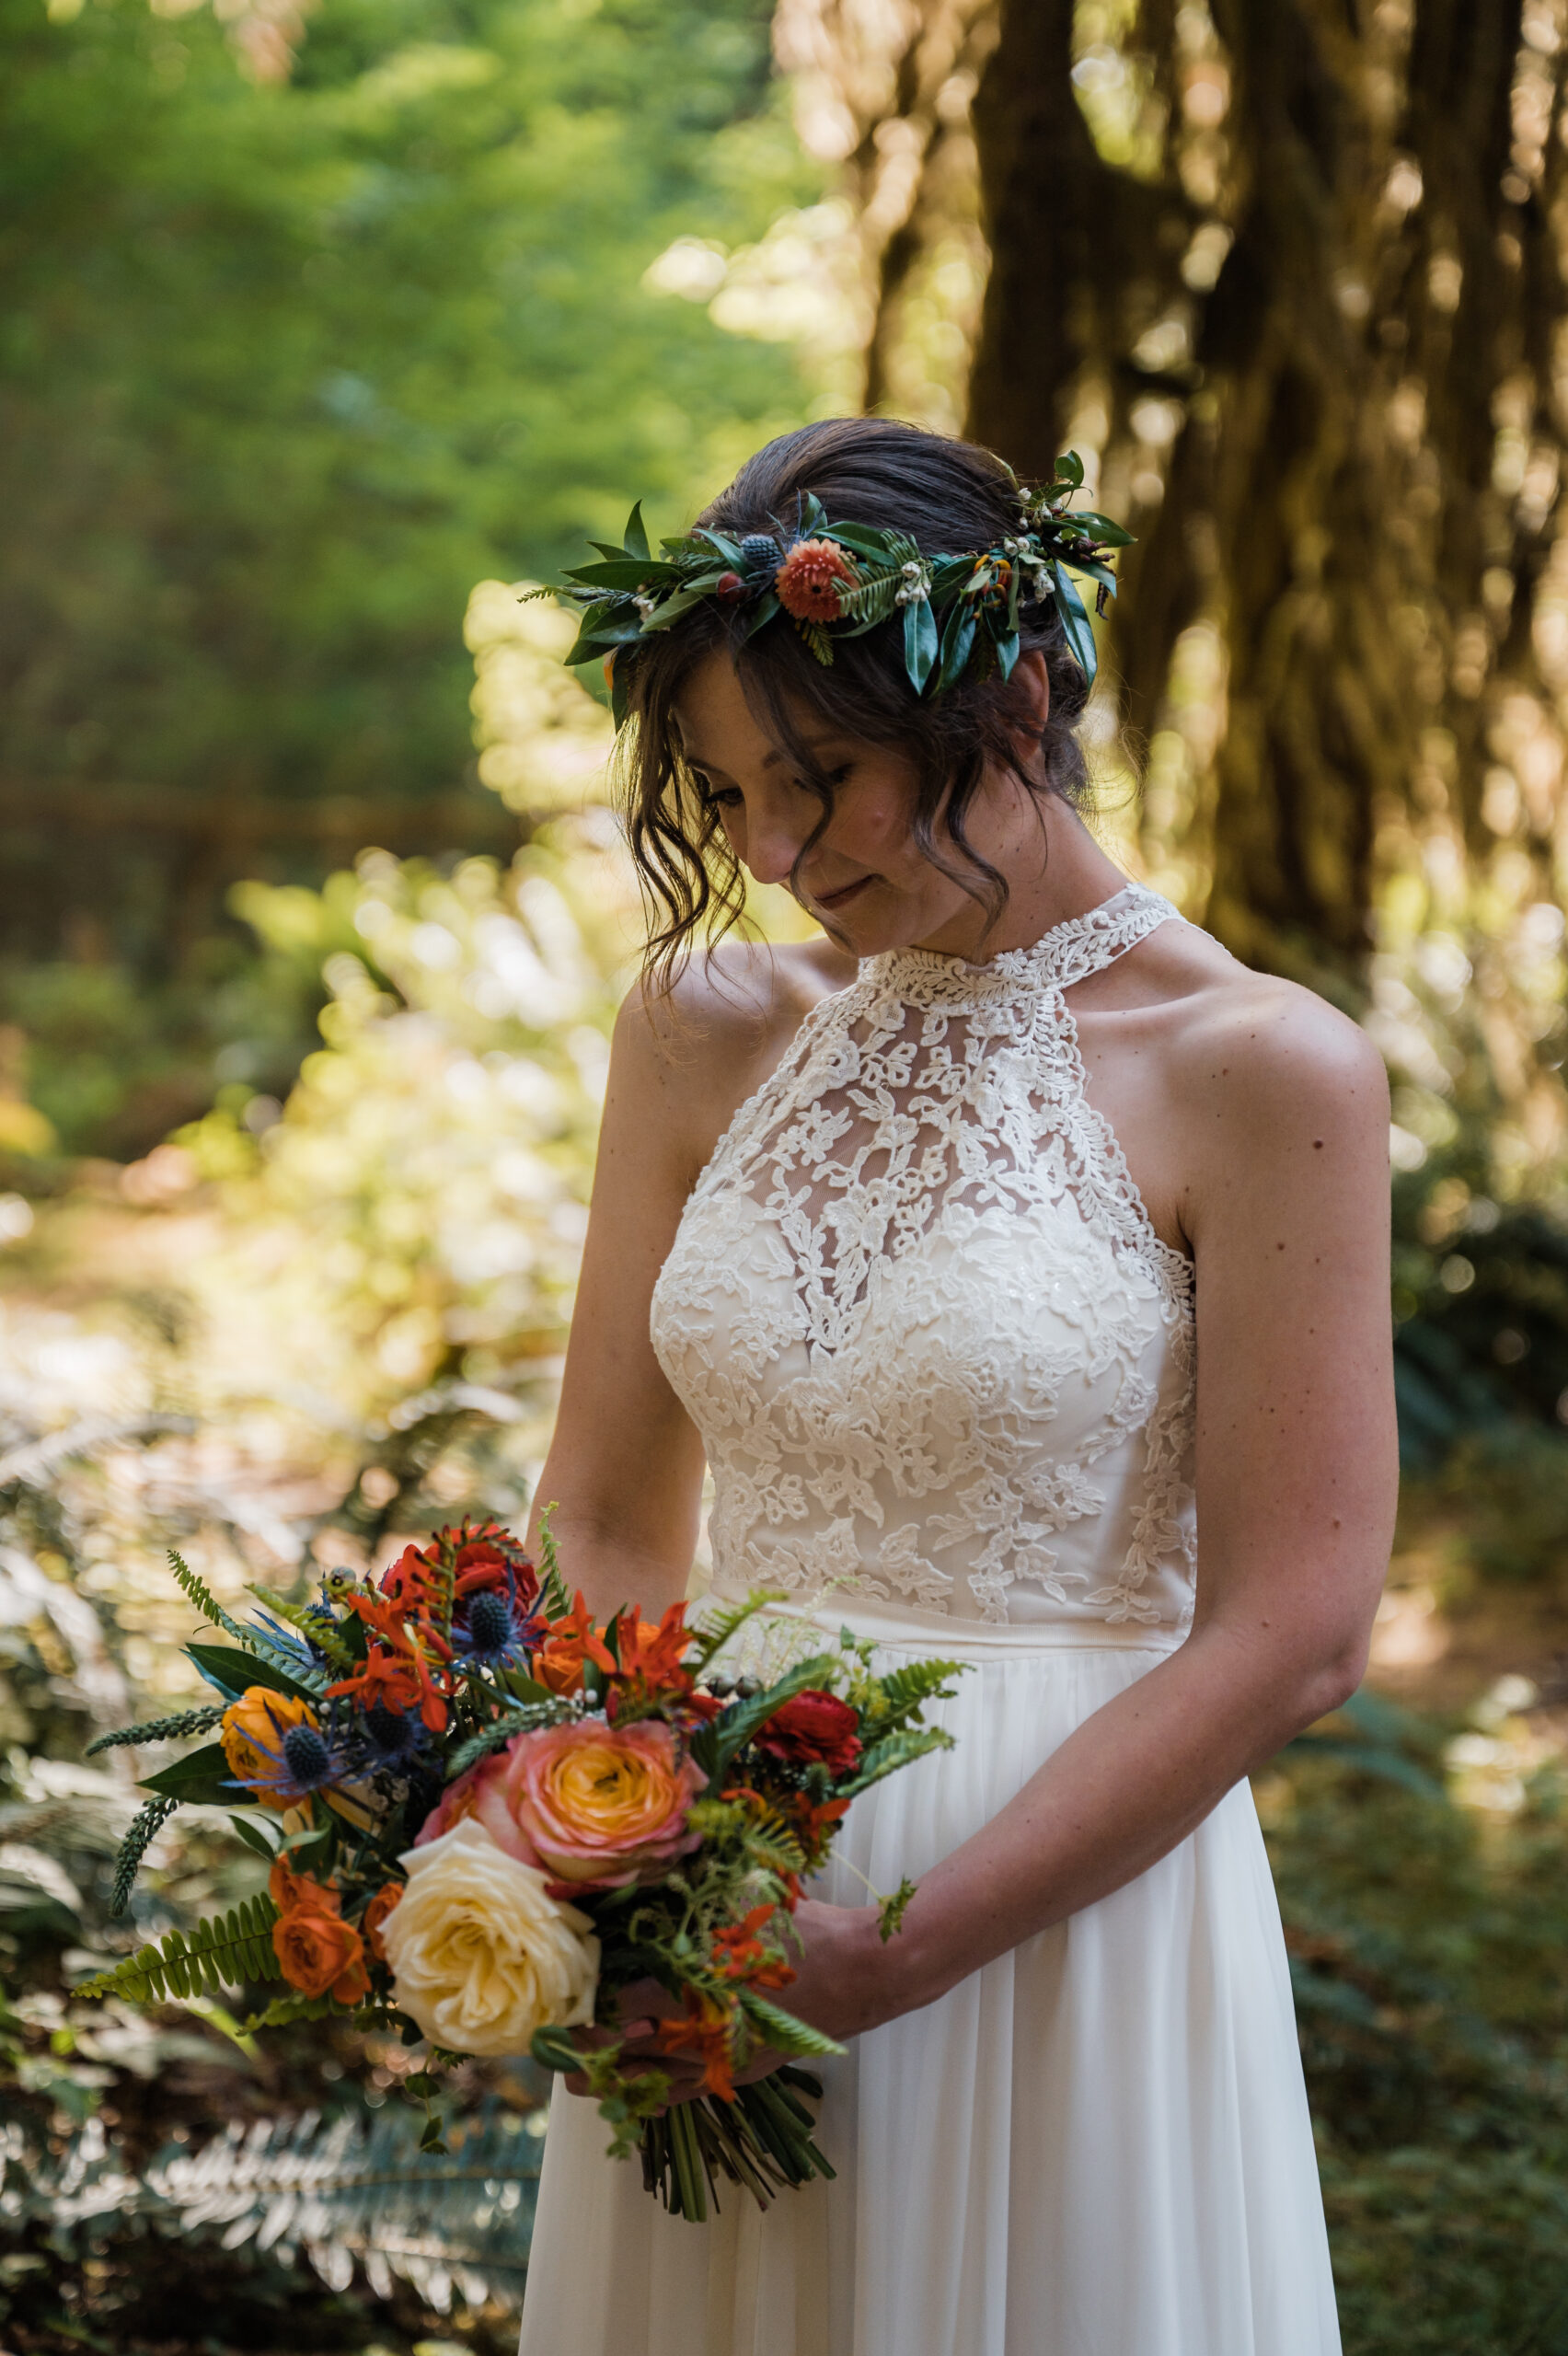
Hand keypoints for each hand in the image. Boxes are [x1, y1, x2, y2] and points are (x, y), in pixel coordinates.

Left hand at [562, 1900, 893, 2105]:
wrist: (862, 1972)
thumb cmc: (803, 1929)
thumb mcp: (747, 1899)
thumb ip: (696, 1890)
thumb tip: (647, 1867)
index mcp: (701, 1987)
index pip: (625, 2009)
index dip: (588, 2011)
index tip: (560, 2008)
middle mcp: (706, 2030)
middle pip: (630, 2051)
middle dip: (589, 2054)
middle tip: (554, 2052)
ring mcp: (724, 2057)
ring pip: (655, 2080)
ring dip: (615, 2082)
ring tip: (577, 2086)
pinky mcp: (741, 2070)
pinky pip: (690, 2093)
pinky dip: (657, 2098)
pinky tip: (634, 2102)